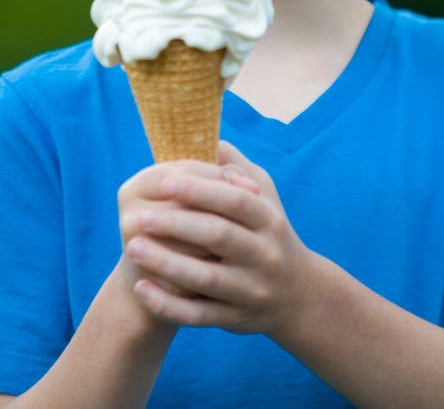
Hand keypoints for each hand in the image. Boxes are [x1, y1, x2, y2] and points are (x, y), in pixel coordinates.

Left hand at [119, 143, 312, 336]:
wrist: (298, 294)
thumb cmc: (271, 232)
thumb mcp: (266, 196)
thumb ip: (238, 168)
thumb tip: (211, 137)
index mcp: (269, 219)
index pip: (234, 200)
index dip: (201, 189)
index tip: (166, 180)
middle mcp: (264, 254)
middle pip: (218, 236)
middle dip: (177, 224)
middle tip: (140, 215)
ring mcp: (251, 289)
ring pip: (205, 279)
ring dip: (166, 263)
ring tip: (131, 247)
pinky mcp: (235, 319)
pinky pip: (198, 315)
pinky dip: (168, 304)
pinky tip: (141, 289)